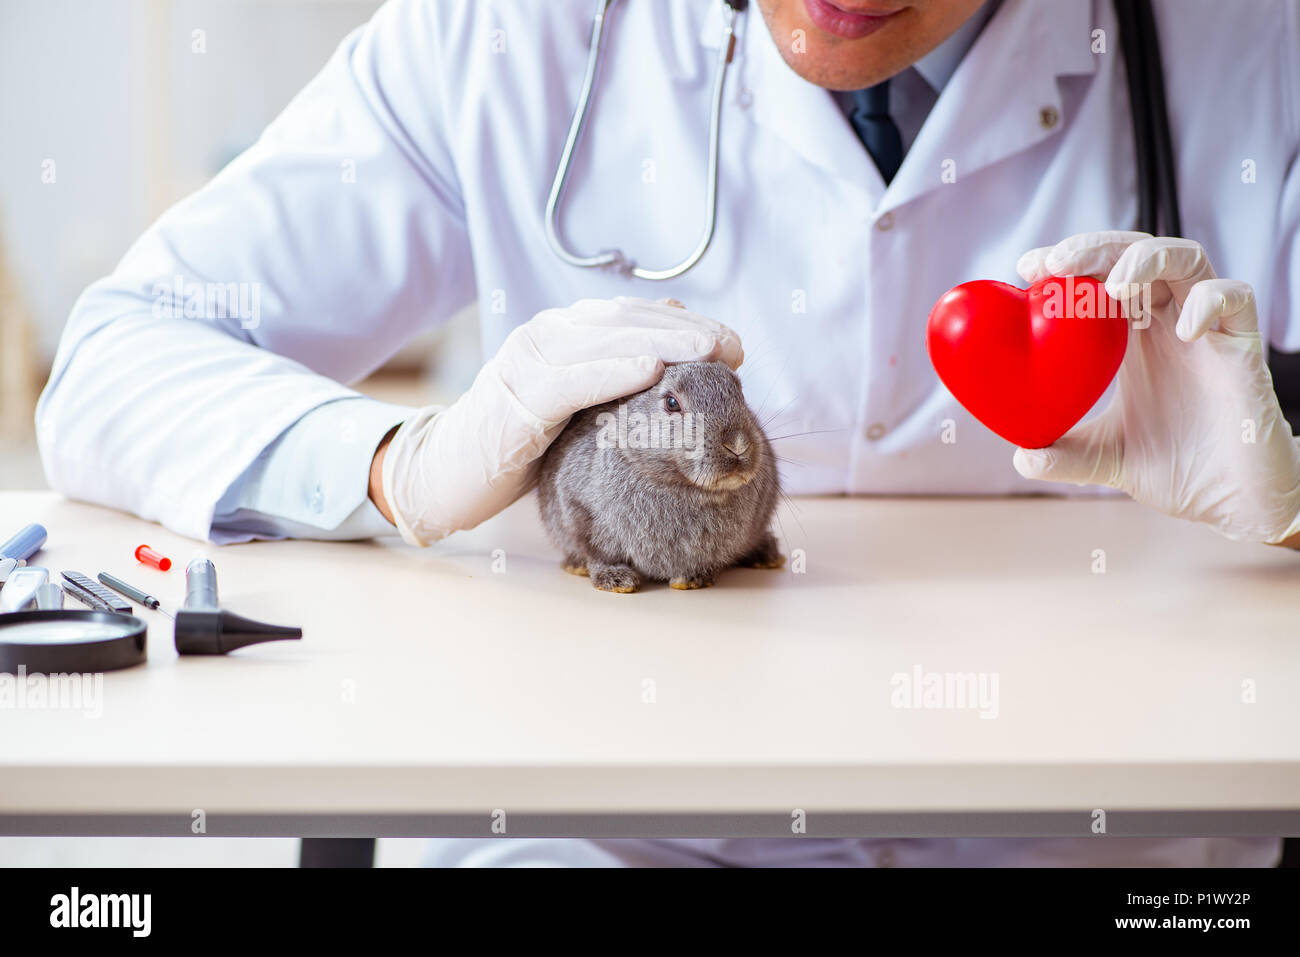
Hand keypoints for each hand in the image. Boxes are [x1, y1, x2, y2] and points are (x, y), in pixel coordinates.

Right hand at [378, 296, 742, 544]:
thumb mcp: (574, 407)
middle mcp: (545, 336)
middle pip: (625, 322)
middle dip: (685, 332)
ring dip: (661, 343)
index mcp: (562, 334)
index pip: (633, 317)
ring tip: (707, 351)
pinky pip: (570, 381)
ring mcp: (526, 362)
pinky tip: (650, 370)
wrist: (445, 474)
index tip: (733, 344)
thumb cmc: (518, 445)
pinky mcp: (514, 399)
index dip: (685, 324)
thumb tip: (670, 350)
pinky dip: (611, 372)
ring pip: (603, 342)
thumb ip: (612, 377)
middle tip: (732, 346)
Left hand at [1013, 231, 1299, 545]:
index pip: (1099, 275)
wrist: (1230, 502)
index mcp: (1129, 337)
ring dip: (1147, 259)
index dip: (1068, 263)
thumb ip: (1062, 456)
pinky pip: (1236, 298)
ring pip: (1187, 259)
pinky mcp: (1244, 347)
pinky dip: (1210, 300)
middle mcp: (1166, 323)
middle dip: (1096, 247)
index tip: (1028, 269)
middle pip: (1135, 254)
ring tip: (1116, 285)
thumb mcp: (1103, 459)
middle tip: (1057, 262)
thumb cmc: (1173, 467)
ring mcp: (1207, 329)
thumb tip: (1021, 456)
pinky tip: (1185, 330)